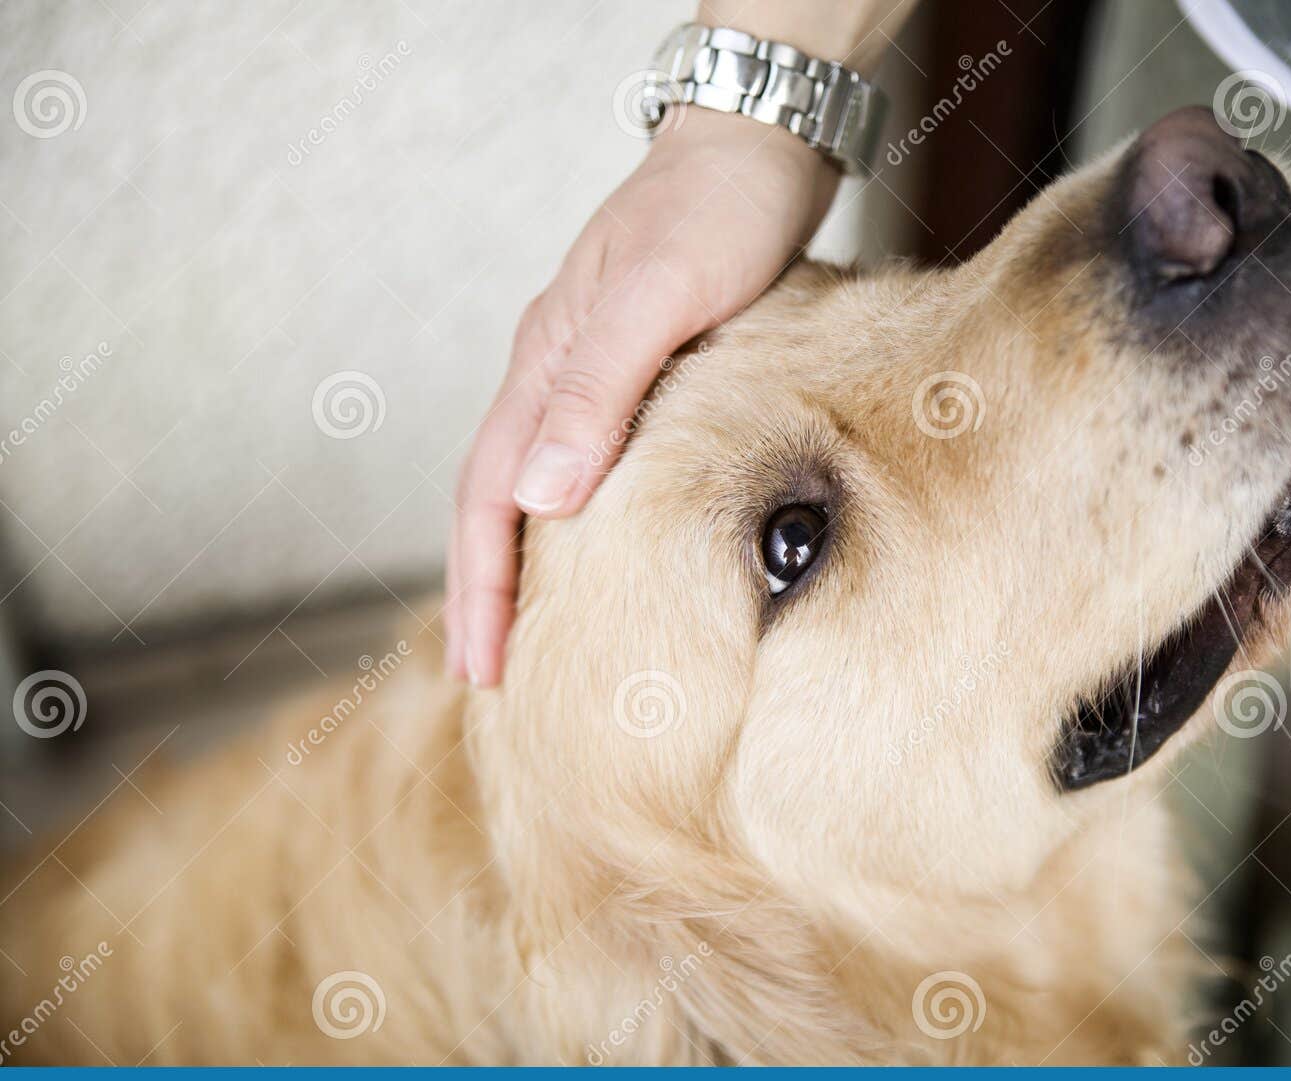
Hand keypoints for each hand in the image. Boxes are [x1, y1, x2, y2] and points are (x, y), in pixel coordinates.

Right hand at [447, 108, 839, 685]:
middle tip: (491, 681)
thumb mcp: (656, 297)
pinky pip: (592, 464)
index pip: (489, 498)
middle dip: (489, 593)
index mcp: (544, 364)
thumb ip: (596, 391)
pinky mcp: (646, 373)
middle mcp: (557, 374)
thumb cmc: (716, 210)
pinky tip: (606, 552)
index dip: (481, 589)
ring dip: (528, 563)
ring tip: (535, 637)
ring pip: (541, 486)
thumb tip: (540, 499)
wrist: (762, 143)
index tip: (481, 671)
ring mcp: (596, 373)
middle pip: (500, 501)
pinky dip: (583, 521)